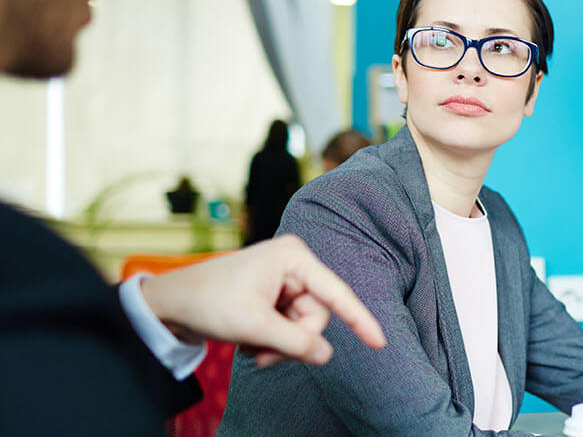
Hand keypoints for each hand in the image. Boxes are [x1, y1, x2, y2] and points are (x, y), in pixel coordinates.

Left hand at [140, 235, 386, 365]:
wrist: (171, 304)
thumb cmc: (209, 303)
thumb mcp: (254, 327)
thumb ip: (295, 342)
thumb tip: (327, 355)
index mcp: (293, 258)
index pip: (336, 294)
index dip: (360, 320)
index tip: (380, 344)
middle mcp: (294, 264)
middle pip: (317, 314)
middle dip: (294, 339)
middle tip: (265, 354)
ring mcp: (285, 279)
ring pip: (304, 324)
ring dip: (281, 343)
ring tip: (253, 348)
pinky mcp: (276, 293)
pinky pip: (290, 324)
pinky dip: (273, 339)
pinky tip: (252, 340)